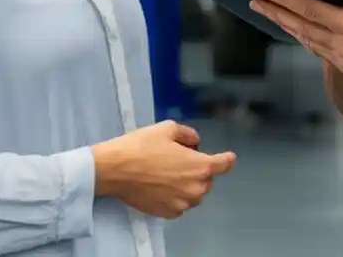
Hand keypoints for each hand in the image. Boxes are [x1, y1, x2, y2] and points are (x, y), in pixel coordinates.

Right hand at [91, 120, 235, 218]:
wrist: (115, 169)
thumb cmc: (142, 147)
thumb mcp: (167, 129)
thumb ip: (188, 134)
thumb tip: (195, 142)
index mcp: (200, 166)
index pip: (225, 164)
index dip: (226, 159)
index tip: (227, 158)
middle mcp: (196, 188)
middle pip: (207, 179)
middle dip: (198, 170)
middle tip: (179, 161)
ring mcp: (183, 203)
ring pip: (194, 194)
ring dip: (188, 185)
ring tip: (168, 175)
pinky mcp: (169, 213)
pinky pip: (180, 204)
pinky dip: (176, 197)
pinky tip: (161, 187)